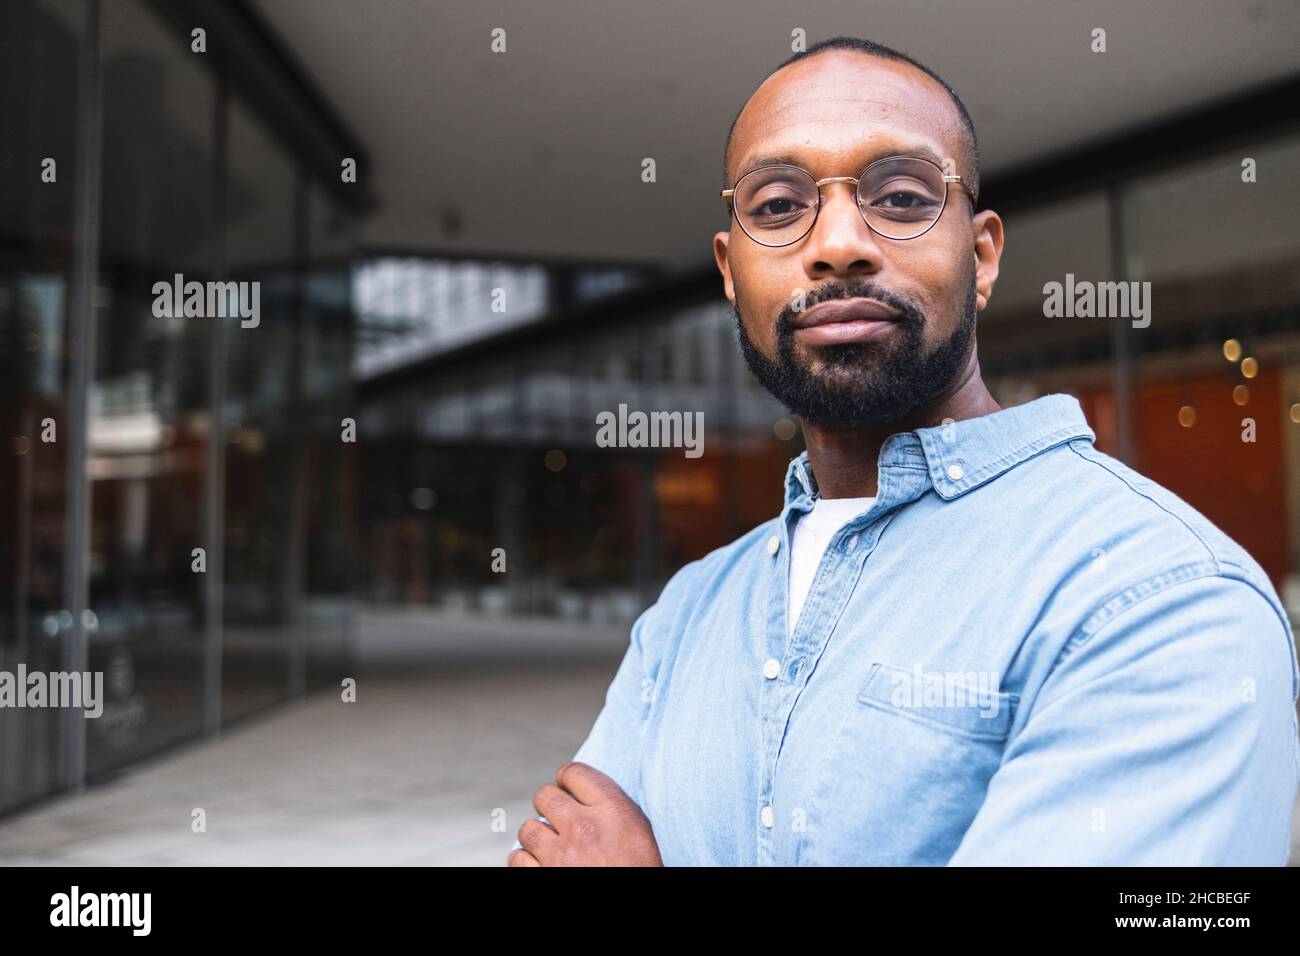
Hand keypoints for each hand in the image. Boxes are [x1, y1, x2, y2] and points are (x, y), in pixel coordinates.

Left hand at [508, 761, 662, 866]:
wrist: (634, 912)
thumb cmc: (640, 870)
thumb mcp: (638, 830)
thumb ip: (612, 806)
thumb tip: (583, 790)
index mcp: (612, 811)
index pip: (574, 772)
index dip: (567, 779)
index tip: (568, 789)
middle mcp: (584, 827)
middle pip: (544, 795)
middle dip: (549, 805)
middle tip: (559, 819)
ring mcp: (560, 854)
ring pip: (528, 828)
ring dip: (538, 837)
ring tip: (553, 848)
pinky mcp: (543, 877)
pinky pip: (518, 858)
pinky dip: (527, 862)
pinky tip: (542, 865)